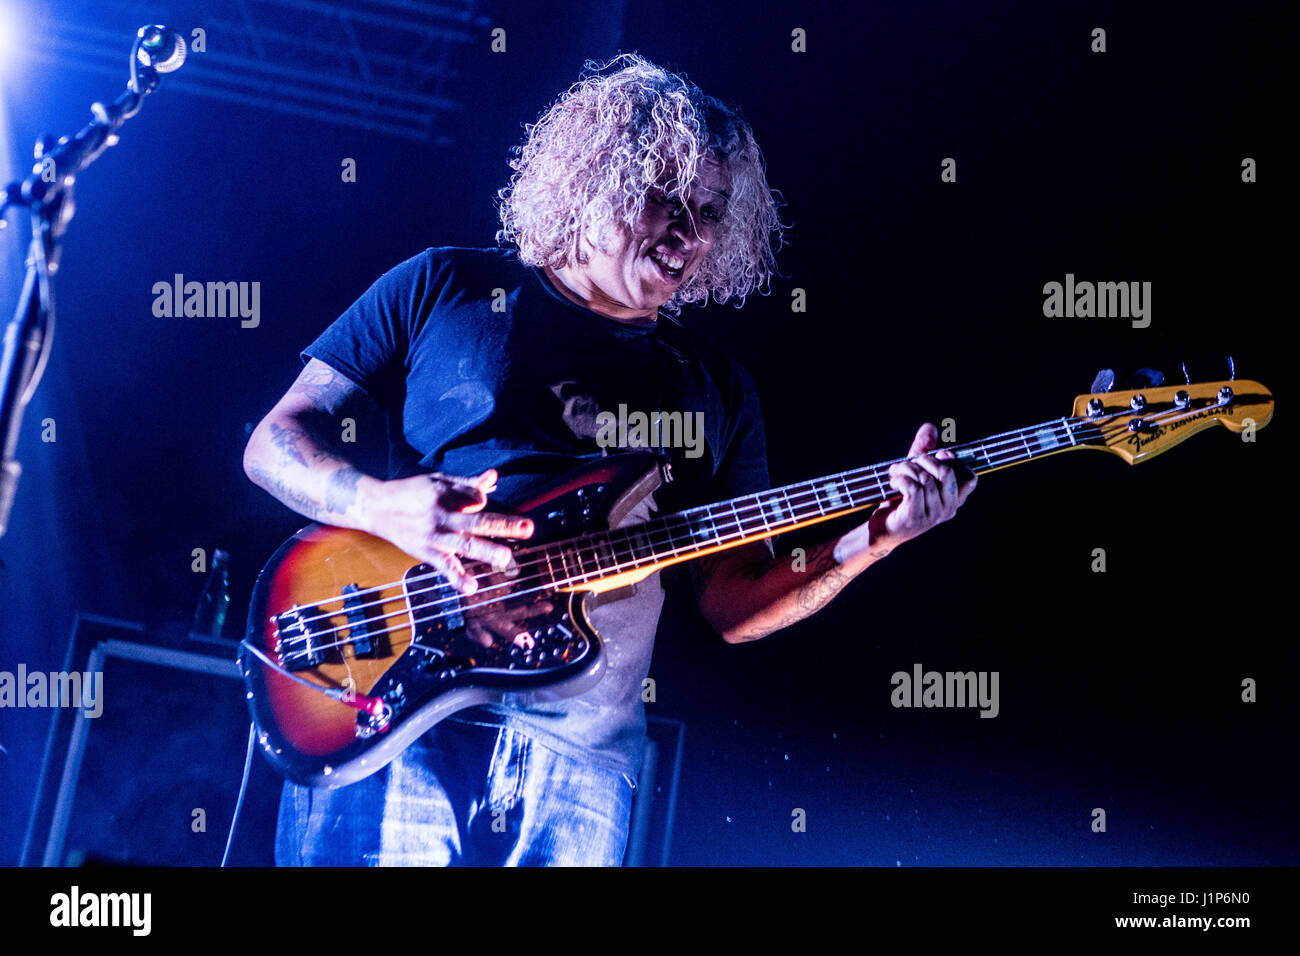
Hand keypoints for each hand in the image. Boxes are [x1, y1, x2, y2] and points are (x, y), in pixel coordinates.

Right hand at [362, 468, 534, 593]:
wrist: (376, 507)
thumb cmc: (411, 492)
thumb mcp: (438, 481)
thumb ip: (467, 483)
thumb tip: (494, 478)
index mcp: (445, 495)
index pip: (476, 499)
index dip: (481, 500)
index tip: (478, 503)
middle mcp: (442, 516)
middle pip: (477, 521)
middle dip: (504, 525)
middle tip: (527, 527)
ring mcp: (435, 537)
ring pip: (464, 545)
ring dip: (486, 552)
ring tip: (506, 558)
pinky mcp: (427, 553)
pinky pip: (445, 567)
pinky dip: (458, 579)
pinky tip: (473, 587)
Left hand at [862, 422, 976, 551]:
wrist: (881, 530)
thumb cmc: (900, 500)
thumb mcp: (914, 472)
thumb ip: (924, 450)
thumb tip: (930, 427)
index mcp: (954, 500)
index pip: (970, 478)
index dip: (955, 461)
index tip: (938, 455)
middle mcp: (947, 509)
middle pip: (946, 473)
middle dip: (924, 460)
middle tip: (909, 461)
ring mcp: (932, 516)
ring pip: (924, 478)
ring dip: (904, 469)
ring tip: (894, 472)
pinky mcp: (914, 517)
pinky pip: (912, 487)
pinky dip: (899, 479)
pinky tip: (893, 483)